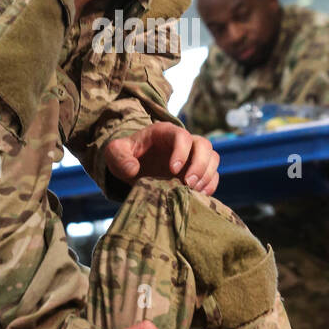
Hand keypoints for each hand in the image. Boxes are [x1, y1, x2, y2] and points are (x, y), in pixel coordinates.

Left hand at [104, 122, 219, 195]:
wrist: (133, 167)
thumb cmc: (125, 156)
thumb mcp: (115, 153)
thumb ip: (119, 157)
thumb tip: (134, 169)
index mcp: (165, 133)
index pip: (182, 136)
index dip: (181, 152)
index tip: (172, 170)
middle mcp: (183, 142)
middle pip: (204, 145)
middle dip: (199, 164)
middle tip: (188, 184)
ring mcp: (193, 157)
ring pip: (213, 158)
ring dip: (207, 175)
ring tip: (193, 191)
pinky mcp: (197, 172)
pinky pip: (213, 175)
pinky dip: (210, 185)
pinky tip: (198, 196)